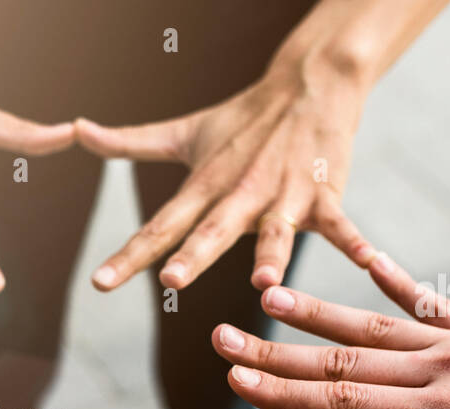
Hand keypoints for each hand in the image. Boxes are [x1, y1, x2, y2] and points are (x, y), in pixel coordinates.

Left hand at [77, 60, 373, 293]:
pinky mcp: (325, 194)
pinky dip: (355, 241)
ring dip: (271, 254)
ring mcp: (284, 194)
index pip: (160, 225)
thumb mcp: (183, 132)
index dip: (129, 255)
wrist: (309, 83)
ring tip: (266, 283)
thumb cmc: (242, 120)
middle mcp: (240, 193)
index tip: (100, 284)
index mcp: (204, 185)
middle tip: (172, 281)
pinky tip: (370, 263)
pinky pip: (341, 223)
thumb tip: (79, 129)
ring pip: (276, 230)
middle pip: (212, 230)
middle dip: (193, 256)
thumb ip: (129, 141)